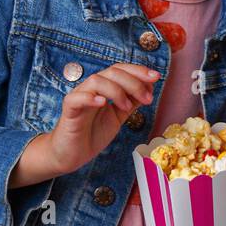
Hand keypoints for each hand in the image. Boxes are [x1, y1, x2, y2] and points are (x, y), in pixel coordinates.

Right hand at [45, 63, 159, 175]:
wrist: (72, 155)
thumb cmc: (93, 134)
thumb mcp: (118, 117)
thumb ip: (131, 102)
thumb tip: (149, 87)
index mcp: (104, 88)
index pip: (121, 70)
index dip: (138, 71)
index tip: (156, 77)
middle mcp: (91, 88)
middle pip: (112, 72)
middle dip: (133, 81)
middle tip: (147, 98)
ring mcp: (79, 97)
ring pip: (96, 80)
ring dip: (116, 90)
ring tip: (126, 106)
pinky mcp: (68, 111)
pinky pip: (76, 98)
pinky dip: (90, 98)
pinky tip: (103, 103)